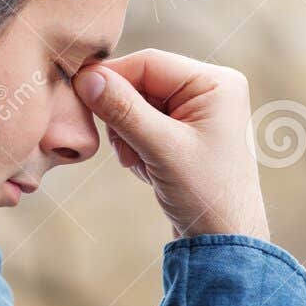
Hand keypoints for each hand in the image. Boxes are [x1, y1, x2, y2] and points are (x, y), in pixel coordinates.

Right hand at [73, 50, 270, 241]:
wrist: (225, 243)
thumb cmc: (207, 195)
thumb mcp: (163, 149)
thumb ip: (124, 110)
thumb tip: (87, 78)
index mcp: (216, 83)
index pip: (148, 62)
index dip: (111, 78)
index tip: (79, 94)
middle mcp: (209, 91)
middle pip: (140, 83)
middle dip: (124, 116)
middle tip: (127, 149)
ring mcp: (196, 114)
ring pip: (136, 106)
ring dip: (127, 135)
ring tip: (142, 164)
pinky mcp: (183, 135)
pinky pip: (142, 126)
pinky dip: (135, 147)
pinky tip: (148, 171)